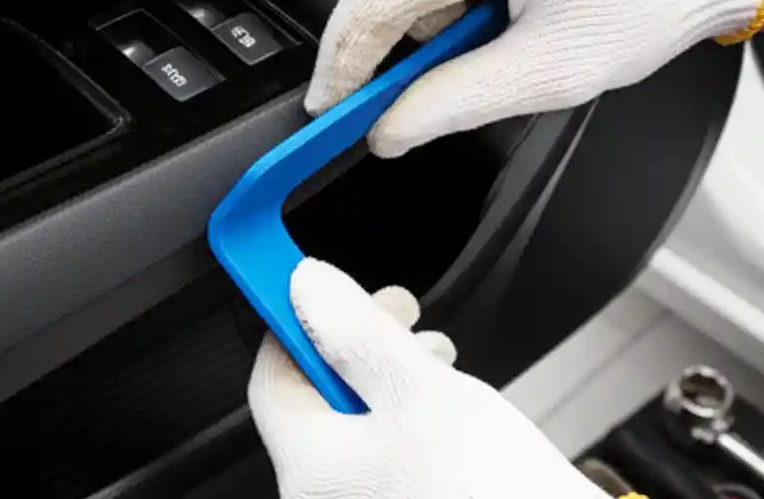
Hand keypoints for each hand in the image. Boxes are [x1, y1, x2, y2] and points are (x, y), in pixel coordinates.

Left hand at [248, 258, 605, 498]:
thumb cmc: (492, 489)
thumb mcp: (420, 387)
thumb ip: (355, 333)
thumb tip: (307, 289)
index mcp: (311, 465)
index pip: (271, 377)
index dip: (296, 323)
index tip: (321, 286)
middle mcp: (325, 493)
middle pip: (317, 394)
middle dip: (359, 342)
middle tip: (398, 312)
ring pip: (358, 417)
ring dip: (391, 372)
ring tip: (435, 357)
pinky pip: (387, 447)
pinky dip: (410, 412)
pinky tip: (447, 399)